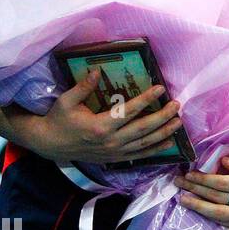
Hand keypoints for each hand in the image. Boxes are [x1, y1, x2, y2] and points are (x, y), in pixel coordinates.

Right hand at [12, 68, 182, 163]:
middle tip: (177, 105)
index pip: (129, 111)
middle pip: (143, 129)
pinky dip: (156, 149)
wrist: (49, 145)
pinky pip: (140, 155)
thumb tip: (97, 71)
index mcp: (100, 126)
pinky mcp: (116, 158)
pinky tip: (170, 143)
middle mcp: (110, 141)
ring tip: (178, 122)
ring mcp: (115, 152)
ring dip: (164, 133)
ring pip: (145, 143)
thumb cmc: (59, 120)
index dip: (146, 99)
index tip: (160, 88)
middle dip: (162, 117)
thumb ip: (83, 87)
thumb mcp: (66, 101)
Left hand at [174, 153, 228, 227]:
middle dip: (195, 190)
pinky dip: (206, 214)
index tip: (189, 174)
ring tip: (182, 198)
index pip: (223, 184)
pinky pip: (220, 221)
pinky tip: (195, 206)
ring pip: (216, 213)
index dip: (204, 179)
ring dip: (196, 206)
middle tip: (180, 182)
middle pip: (217, 197)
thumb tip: (221, 161)